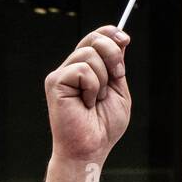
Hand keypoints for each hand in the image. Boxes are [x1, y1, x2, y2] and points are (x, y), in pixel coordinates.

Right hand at [44, 25, 130, 165]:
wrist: (90, 149)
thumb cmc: (103, 128)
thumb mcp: (119, 91)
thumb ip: (118, 66)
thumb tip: (120, 37)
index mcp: (86, 69)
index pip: (95, 37)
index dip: (110, 33)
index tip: (125, 39)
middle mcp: (71, 68)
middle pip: (93, 38)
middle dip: (112, 54)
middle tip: (118, 76)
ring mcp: (61, 74)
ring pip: (89, 54)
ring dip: (102, 80)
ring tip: (95, 101)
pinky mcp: (55, 82)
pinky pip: (82, 70)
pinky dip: (92, 88)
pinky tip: (85, 104)